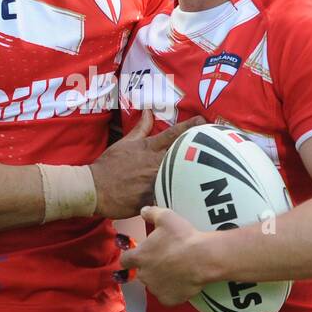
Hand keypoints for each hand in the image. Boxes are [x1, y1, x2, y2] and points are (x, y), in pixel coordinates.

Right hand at [89, 111, 205, 218]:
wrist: (94, 188)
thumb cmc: (108, 166)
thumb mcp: (125, 143)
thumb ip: (140, 128)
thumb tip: (149, 112)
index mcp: (149, 147)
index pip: (173, 134)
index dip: (190, 126)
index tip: (204, 120)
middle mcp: (155, 162)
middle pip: (183, 154)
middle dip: (199, 150)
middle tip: (216, 145)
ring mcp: (155, 180)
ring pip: (180, 176)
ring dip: (194, 174)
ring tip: (212, 173)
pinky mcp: (152, 197)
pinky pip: (170, 197)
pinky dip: (181, 197)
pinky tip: (196, 199)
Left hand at [118, 205, 206, 305]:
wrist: (203, 258)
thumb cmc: (182, 237)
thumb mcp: (166, 217)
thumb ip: (151, 213)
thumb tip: (143, 210)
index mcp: (139, 257)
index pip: (125, 260)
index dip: (131, 257)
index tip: (139, 254)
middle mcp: (143, 275)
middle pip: (141, 272)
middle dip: (150, 267)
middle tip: (166, 259)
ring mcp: (156, 289)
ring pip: (155, 284)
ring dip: (161, 279)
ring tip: (176, 270)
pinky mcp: (168, 300)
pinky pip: (167, 296)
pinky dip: (172, 291)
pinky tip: (182, 281)